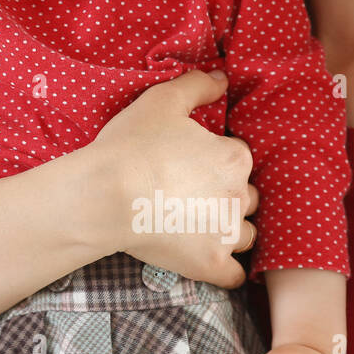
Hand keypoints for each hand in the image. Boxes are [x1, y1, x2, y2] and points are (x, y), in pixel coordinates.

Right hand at [65, 69, 258, 289]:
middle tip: (191, 193)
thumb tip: (223, 79)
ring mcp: (226, 234)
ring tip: (198, 226)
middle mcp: (239, 197)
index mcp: (232, 158)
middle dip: (227, 195)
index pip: (238, 158)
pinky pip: (235, 275)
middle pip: (247, 197)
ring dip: (229, 230)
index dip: (215, 159)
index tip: (191, 163)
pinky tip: (206, 257)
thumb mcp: (161, 101)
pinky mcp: (209, 265)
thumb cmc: (131, 145)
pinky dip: (224, 267)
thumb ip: (197, 86)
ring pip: (245, 235)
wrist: (106, 194)